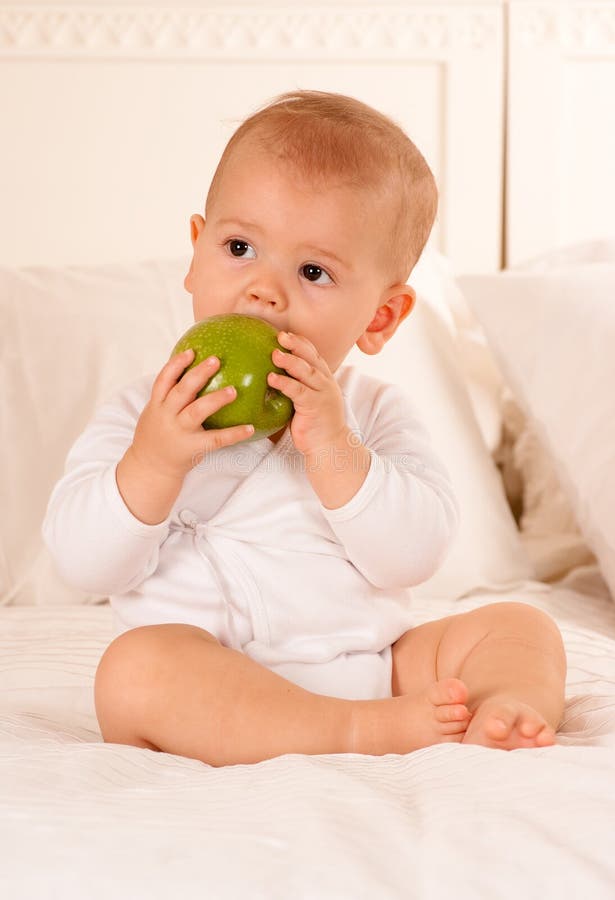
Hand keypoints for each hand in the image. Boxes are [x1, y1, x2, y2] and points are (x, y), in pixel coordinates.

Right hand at [130, 349, 252, 479]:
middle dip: (197, 374)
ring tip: (233, 390)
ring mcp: (179, 432)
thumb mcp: (155, 414)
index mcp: (157, 405)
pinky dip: (233, 433)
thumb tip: (192, 375)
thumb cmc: (157, 436)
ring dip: (215, 399)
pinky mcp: (192, 448)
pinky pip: (215, 439)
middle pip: (181, 391)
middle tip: (216, 360)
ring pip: (196, 412)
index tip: (191, 351)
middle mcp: (166, 416)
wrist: (150, 468)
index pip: (164, 380)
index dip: (176, 364)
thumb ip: (168, 398)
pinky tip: (249, 428)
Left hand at [268, 331, 347, 456]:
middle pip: (311, 358)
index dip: (302, 343)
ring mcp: (322, 394)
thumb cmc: (314, 425)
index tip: (287, 334)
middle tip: (280, 335)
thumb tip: (269, 378)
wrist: (328, 446)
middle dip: (296, 345)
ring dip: (290, 361)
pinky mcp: (315, 406)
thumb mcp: (306, 402)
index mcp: (325, 380)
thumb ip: (295, 388)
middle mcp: (326, 383)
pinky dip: (284, 383)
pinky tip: (271, 378)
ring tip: (274, 354)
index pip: (315, 355)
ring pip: (306, 371)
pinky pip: (298, 391)